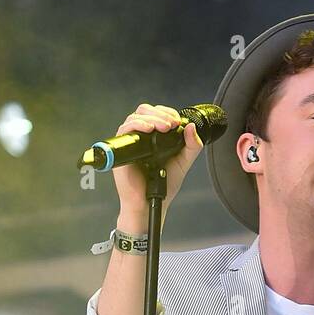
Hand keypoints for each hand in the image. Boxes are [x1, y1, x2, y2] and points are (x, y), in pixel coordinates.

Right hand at [111, 103, 203, 218]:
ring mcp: (131, 142)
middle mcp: (141, 137)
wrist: (150, 203)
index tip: (177, 121)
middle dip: (159, 113)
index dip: (167, 112)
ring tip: (164, 127)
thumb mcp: (183, 163)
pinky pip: (125, 130)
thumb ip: (191, 146)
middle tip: (171, 124)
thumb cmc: (164, 186)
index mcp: (154, 137)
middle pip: (144, 110)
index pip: (157, 114)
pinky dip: (136, 125)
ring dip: (151, 118)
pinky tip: (148, 129)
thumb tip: (191, 127)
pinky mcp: (122, 149)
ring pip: (135, 117)